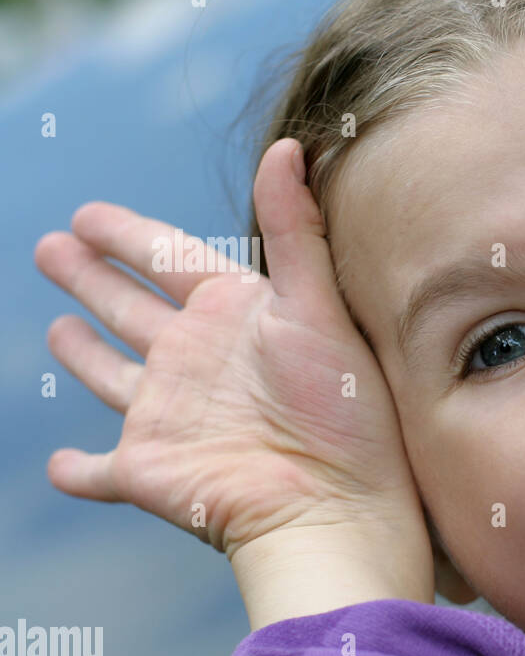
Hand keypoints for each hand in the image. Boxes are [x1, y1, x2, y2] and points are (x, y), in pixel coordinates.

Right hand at [36, 140, 434, 627]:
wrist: (335, 509)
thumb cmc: (341, 412)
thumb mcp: (320, 309)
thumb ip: (298, 230)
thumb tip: (290, 145)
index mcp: (236, 316)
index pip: (172, 259)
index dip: (131, 235)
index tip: (90, 212)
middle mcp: (198, 361)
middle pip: (131, 307)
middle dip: (93, 277)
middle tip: (52, 245)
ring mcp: (169, 416)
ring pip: (111, 376)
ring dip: (83, 353)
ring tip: (60, 327)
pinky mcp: (149, 470)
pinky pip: (97, 472)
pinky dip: (77, 471)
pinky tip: (60, 465)